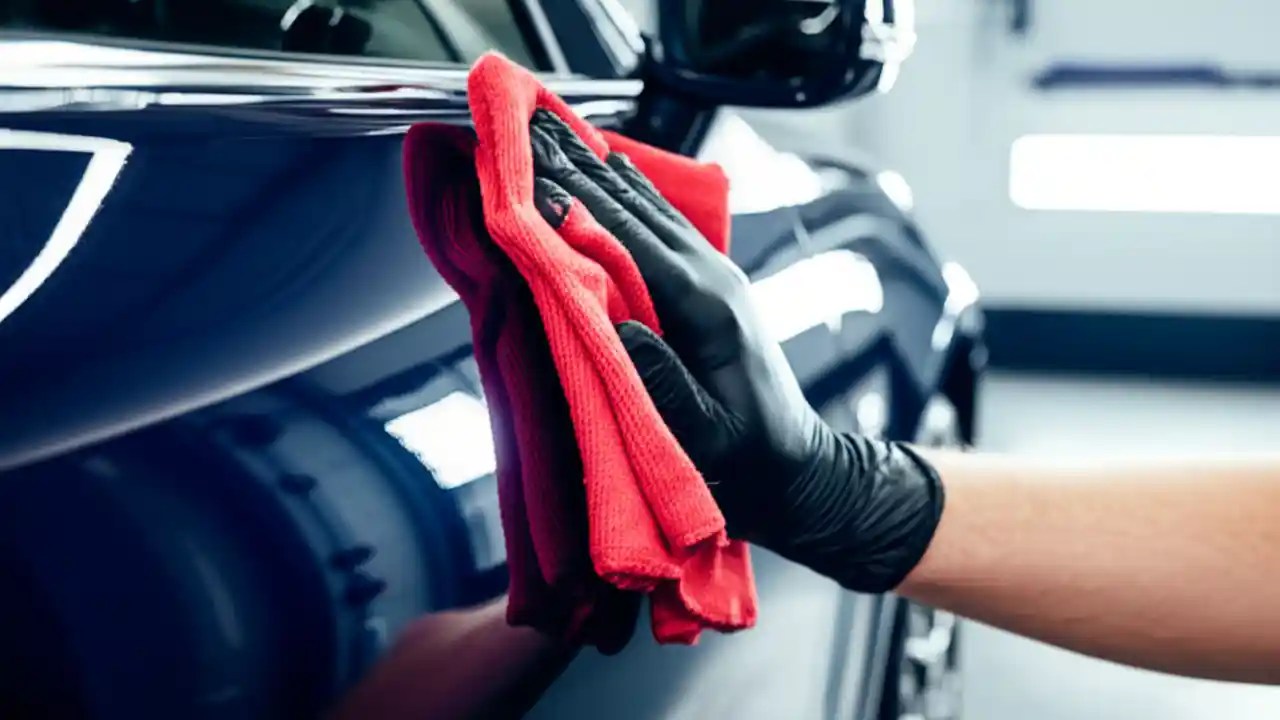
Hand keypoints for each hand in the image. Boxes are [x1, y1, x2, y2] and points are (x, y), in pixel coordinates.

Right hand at [528, 110, 943, 591]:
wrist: (798, 469)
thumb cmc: (747, 463)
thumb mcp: (701, 436)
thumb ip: (659, 380)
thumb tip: (612, 323)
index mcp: (706, 308)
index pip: (629, 240)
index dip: (577, 202)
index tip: (532, 167)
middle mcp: (713, 278)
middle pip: (636, 209)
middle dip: (579, 167)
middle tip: (531, 128)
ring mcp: (717, 278)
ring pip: (652, 208)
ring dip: (602, 170)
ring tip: (560, 133)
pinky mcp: (713, 288)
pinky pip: (665, 226)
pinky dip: (631, 193)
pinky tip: (613, 171)